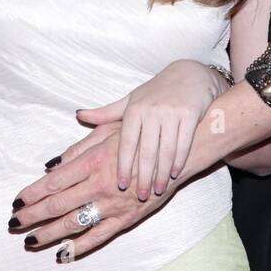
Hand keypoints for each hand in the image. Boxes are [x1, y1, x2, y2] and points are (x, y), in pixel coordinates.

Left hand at [9, 127, 176, 256]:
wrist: (178, 154)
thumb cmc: (142, 137)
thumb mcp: (111, 130)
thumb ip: (80, 146)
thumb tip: (53, 162)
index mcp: (94, 160)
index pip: (54, 181)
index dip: (32, 193)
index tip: (16, 201)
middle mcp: (100, 184)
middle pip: (59, 204)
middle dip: (33, 215)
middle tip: (13, 223)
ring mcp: (113, 205)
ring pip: (75, 223)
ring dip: (50, 234)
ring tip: (31, 241)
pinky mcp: (126, 219)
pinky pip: (99, 236)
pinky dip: (80, 247)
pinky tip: (63, 254)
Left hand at [75, 60, 228, 197]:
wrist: (190, 74)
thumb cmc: (156, 92)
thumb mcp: (131, 100)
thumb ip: (106, 113)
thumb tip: (79, 115)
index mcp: (134, 110)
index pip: (126, 142)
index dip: (123, 165)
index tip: (120, 185)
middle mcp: (152, 111)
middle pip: (146, 150)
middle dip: (142, 176)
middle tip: (139, 195)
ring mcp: (172, 112)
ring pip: (166, 150)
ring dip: (162, 173)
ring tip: (158, 190)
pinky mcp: (190, 113)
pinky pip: (184, 142)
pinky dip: (179, 160)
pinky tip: (176, 174)